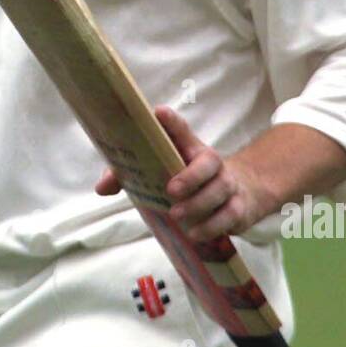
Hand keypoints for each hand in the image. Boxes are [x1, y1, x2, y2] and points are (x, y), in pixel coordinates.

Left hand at [94, 104, 270, 243]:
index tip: (159, 113)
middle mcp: (212, 163)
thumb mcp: (163, 174)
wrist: (243, 192)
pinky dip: (211, 226)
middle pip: (209, 162)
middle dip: (191, 176)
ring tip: (177, 216)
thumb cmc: (192, 179)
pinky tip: (194, 233)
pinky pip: (228, 216)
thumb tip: (102, 188)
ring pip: (219, 190)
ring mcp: (228, 184)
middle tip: (170, 190)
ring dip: (198, 204)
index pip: (181, 131)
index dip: (171, 123)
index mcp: (190, 149)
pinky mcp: (239, 207)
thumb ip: (129, 177)